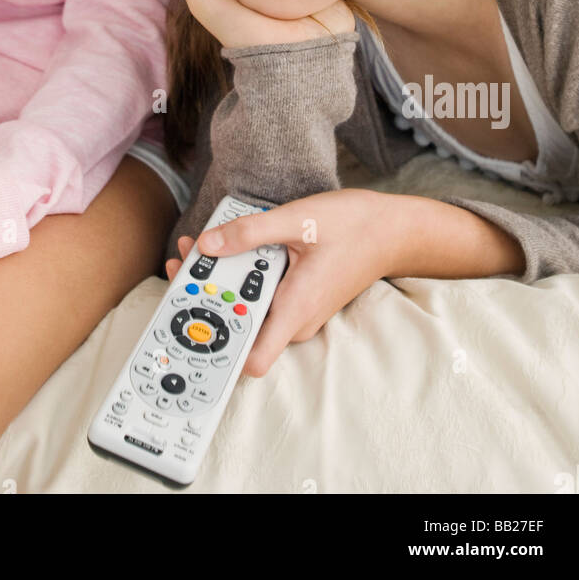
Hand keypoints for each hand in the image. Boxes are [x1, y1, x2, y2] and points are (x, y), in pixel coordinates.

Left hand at [164, 190, 393, 374]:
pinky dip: (243, 276)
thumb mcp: (298, 219)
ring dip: (223, 282)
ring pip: (250, 308)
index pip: (253, 360)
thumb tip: (208, 245)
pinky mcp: (298, 298)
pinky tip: (232, 247)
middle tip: (186, 260)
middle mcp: (296, 319)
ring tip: (202, 247)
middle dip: (208, 297)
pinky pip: (263, 296)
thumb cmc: (355, 226)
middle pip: (241, 327)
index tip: (191, 316)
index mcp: (296, 309)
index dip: (218, 348)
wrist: (392, 230)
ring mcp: (298, 311)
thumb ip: (250, 232)